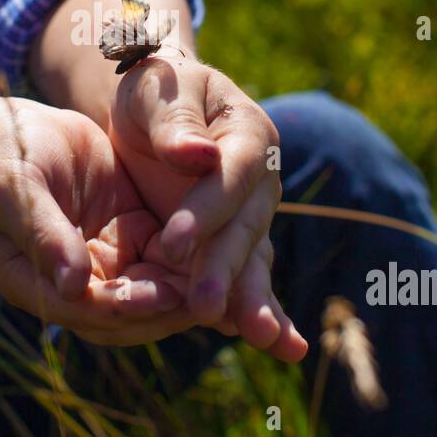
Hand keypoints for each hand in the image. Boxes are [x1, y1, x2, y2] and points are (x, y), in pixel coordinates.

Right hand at [0, 96, 202, 346]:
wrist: (21, 123)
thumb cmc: (6, 152)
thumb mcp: (16, 188)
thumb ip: (44, 235)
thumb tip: (72, 288)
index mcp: (30, 281)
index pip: (80, 309)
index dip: (119, 306)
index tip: (156, 295)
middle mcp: (70, 283)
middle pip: (121, 315)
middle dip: (162, 310)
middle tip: (202, 300)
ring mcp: (103, 263)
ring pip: (148, 293)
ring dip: (182, 295)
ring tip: (220, 287)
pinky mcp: (130, 237)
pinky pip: (164, 261)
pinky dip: (190, 265)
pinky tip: (220, 256)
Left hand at [108, 57, 307, 362]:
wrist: (159, 109)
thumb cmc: (157, 91)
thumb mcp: (157, 91)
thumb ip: (174, 123)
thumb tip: (197, 156)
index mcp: (247, 133)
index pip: (229, 176)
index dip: (205, 211)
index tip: (172, 244)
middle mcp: (261, 180)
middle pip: (245, 227)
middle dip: (224, 268)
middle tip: (203, 306)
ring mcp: (254, 215)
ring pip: (253, 261)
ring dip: (253, 300)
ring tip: (262, 338)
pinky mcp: (237, 244)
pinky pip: (249, 279)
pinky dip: (260, 310)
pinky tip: (279, 346)